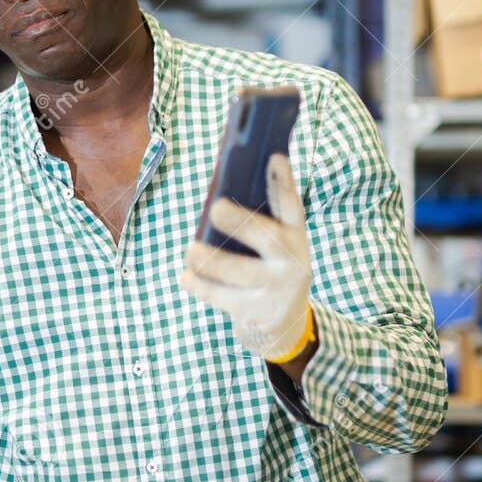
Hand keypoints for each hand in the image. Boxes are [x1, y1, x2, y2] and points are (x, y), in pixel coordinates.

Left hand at [181, 153, 312, 361]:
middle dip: (242, 222)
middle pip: (269, 238)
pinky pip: (226, 298)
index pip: (291, 205)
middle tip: (215, 208)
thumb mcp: (273, 247)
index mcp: (295, 236)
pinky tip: (186, 277)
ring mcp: (279, 289)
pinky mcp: (260, 313)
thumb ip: (255, 224)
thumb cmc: (267, 270)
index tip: (273, 157)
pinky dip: (203, 287)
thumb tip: (215, 203)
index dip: (284, 181)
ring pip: (243, 272)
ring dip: (213, 261)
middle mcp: (293, 260)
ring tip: (191, 251)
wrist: (285, 324)